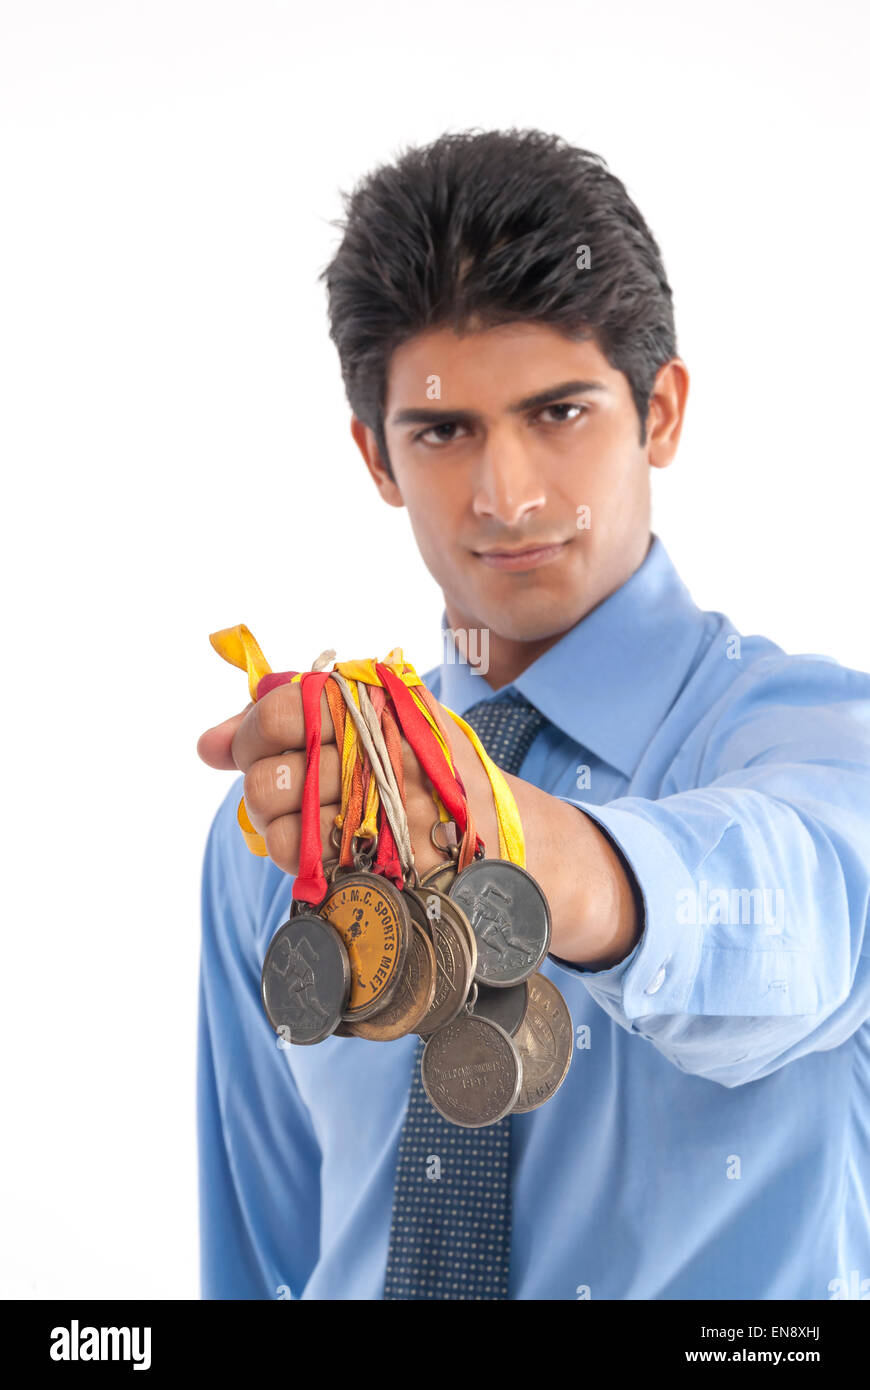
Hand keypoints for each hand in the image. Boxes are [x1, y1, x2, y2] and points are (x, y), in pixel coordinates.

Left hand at [196, 680, 499, 880]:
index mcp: (380, 705)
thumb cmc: (424, 766)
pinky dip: (302, 852)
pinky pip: (303, 861)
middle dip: (263, 784)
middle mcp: (384, 757)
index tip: (256, 745)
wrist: (500, 833)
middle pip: (267, 776)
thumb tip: (206, 744)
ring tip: (312, 813)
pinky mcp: (387, 864)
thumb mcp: (376, 717)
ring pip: (275, 821)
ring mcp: (387, 816)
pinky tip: (328, 840)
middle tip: (290, 786)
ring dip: (280, 821)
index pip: (281, 711)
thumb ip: (288, 713)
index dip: (251, 733)